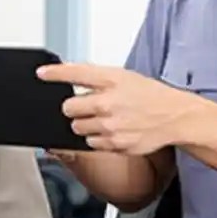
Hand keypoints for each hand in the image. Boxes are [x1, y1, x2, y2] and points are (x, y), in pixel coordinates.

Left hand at [38, 62, 209, 155]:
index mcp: (112, 80)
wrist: (174, 116)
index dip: (55, 73)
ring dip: (84, 124)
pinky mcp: (115, 144)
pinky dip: (97, 138)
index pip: (76, 73)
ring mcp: (111, 125)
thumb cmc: (149, 95)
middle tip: (89, 106)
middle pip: (69, 107)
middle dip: (73, 108)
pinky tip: (113, 130)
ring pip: (77, 127)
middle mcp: (109, 102)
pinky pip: (90, 143)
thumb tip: (69, 80)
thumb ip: (96, 79)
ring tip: (104, 119)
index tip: (42, 73)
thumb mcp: (124, 77)